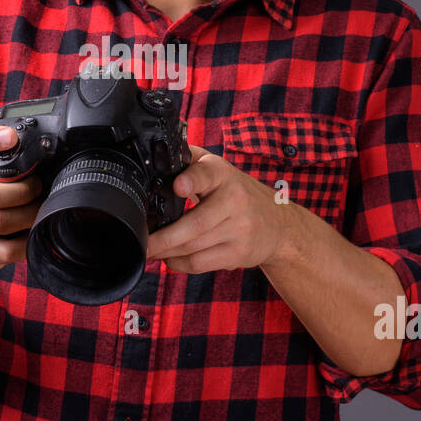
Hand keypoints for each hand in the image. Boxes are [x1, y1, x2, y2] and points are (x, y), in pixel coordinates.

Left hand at [145, 144, 296, 274]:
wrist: (278, 224)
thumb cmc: (237, 193)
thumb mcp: (218, 169)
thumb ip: (190, 160)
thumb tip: (158, 156)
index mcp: (222, 175)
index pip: (207, 175)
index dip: (192, 180)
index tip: (178, 187)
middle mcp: (234, 201)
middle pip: (195, 224)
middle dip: (163, 237)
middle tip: (142, 241)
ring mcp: (239, 230)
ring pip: (194, 247)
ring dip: (166, 252)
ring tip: (150, 250)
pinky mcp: (238, 253)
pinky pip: (201, 263)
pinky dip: (179, 264)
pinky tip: (169, 258)